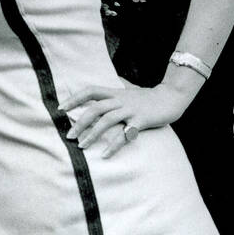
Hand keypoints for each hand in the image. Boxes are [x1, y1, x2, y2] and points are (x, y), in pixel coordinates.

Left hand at [57, 80, 186, 158]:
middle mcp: (121, 100)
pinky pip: (125, 134)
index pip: (90, 91)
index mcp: (115, 92)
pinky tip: (105, 154)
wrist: (172, 97)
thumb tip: (113, 79)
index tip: (60, 108)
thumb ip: (120, 86)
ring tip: (82, 146)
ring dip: (92, 134)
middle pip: (94, 108)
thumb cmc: (149, 96)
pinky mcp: (141, 120)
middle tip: (68, 136)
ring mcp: (131, 110)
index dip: (74, 98)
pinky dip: (114, 145)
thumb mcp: (131, 89)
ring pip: (106, 120)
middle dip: (79, 123)